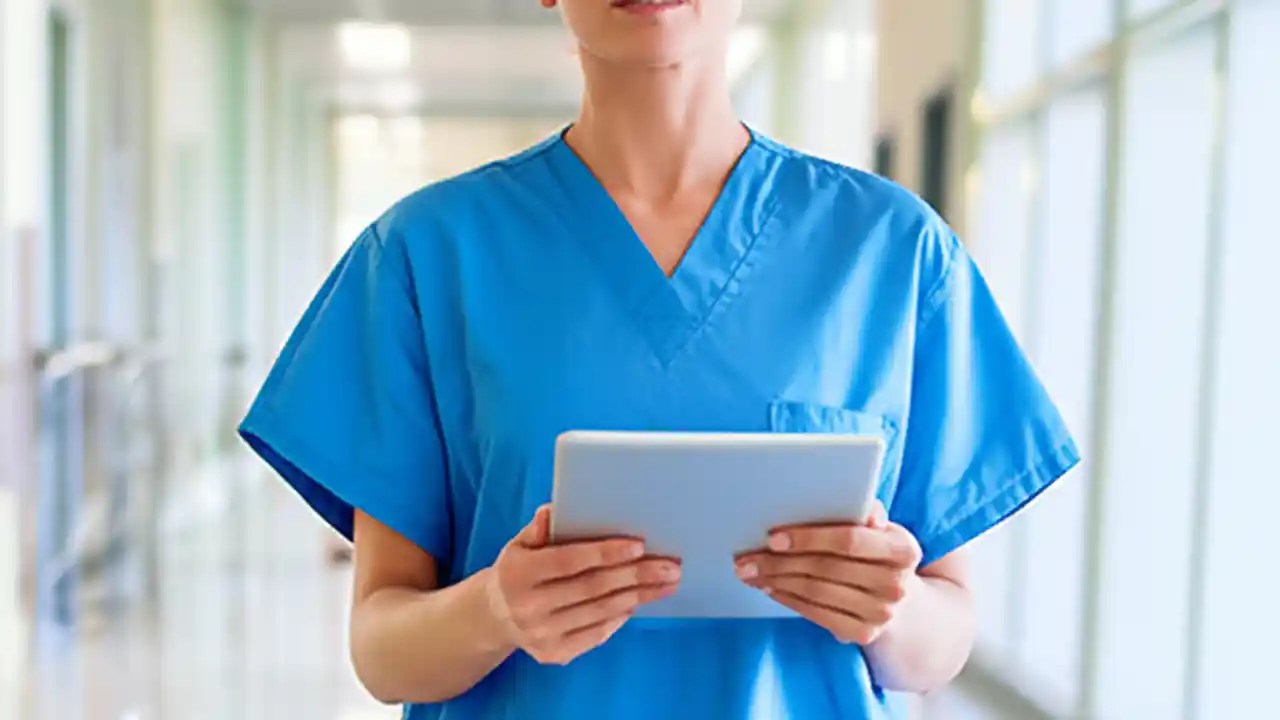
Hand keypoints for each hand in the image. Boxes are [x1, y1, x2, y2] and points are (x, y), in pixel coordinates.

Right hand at [486, 505, 679, 665]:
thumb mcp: (519, 544)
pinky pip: (596, 634)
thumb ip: (539, 528)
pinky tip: (638, 602)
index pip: (569, 561)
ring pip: (600, 612)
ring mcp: (542, 634)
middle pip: (592, 588)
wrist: (495, 617)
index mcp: (519, 574)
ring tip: (666, 583)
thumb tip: (556, 509)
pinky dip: (620, 617)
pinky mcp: (554, 654)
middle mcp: (529, 607)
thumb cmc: (517, 571)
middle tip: (670, 567)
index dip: (605, 553)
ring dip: (638, 596)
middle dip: (636, 576)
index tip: (640, 545)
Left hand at [735, 501, 921, 645]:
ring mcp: (881, 614)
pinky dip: (788, 599)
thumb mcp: (881, 528)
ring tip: (750, 571)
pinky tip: (770, 588)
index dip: (809, 538)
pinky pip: (816, 615)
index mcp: (903, 550)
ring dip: (777, 580)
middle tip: (745, 558)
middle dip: (780, 561)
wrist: (901, 601)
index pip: (849, 540)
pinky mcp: (863, 634)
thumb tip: (840, 495)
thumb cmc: (877, 552)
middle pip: (826, 568)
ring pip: (816, 592)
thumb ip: (863, 511)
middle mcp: (896, 585)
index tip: (773, 537)